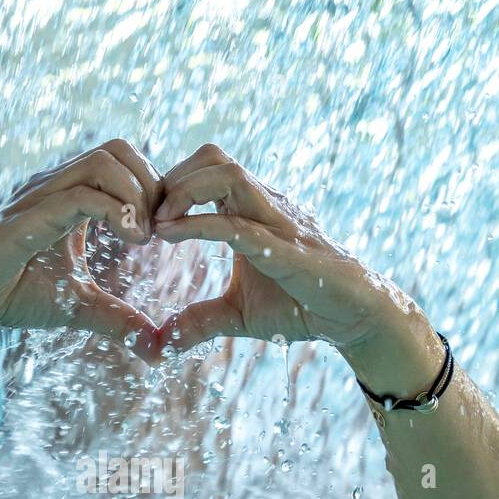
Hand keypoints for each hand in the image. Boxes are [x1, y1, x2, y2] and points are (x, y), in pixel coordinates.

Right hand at [0, 139, 162, 356]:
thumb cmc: (11, 294)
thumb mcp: (79, 306)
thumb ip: (117, 319)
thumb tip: (155, 349)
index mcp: (71, 195)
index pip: (123, 161)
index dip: (153, 189)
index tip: (163, 232)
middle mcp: (57, 185)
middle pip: (119, 148)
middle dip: (151, 184)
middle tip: (158, 230)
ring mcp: (42, 196)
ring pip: (104, 162)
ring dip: (137, 196)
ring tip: (143, 237)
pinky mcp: (30, 218)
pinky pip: (81, 196)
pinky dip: (117, 212)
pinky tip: (130, 239)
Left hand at [153, 144, 422, 356]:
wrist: (352, 318)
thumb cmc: (302, 307)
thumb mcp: (239, 315)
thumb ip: (201, 321)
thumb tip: (165, 341)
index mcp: (253, 211)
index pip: (206, 170)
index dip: (171, 185)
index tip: (147, 219)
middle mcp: (264, 205)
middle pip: (213, 156)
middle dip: (172, 179)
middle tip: (147, 217)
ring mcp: (276, 221)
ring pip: (226, 173)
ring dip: (183, 192)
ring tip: (158, 224)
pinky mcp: (284, 248)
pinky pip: (238, 223)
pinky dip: (198, 224)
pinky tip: (171, 236)